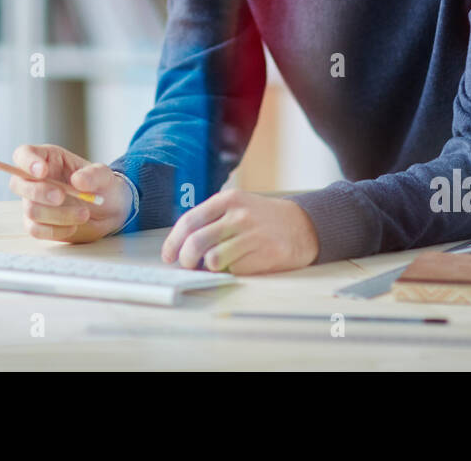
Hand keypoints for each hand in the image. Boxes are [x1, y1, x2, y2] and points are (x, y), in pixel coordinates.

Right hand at [9, 144, 131, 242]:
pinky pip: (36, 230)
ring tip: (84, 214)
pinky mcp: (38, 224)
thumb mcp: (105, 176)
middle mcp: (36, 180)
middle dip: (38, 192)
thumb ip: (94, 174)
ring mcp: (35, 202)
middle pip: (18, 184)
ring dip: (58, 214)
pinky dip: (56, 230)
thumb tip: (77, 181)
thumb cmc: (103, 187)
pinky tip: (73, 226)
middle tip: (61, 197)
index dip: (27, 162)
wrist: (110, 212)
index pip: (24, 154)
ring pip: (31, 209)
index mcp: (48, 159)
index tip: (42, 171)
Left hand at [160, 190, 319, 274]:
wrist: (302, 224)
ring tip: (216, 264)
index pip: (189, 221)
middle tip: (188, 265)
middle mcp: (239, 215)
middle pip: (196, 243)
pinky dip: (232, 272)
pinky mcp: (267, 253)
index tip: (169, 256)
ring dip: (209, 267)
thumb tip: (181, 246)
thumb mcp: (236, 206)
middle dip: (186, 260)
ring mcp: (254, 234)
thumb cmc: (260, 218)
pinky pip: (235, 270)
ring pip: (213, 260)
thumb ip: (211, 220)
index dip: (173, 242)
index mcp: (227, 200)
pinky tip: (242, 263)